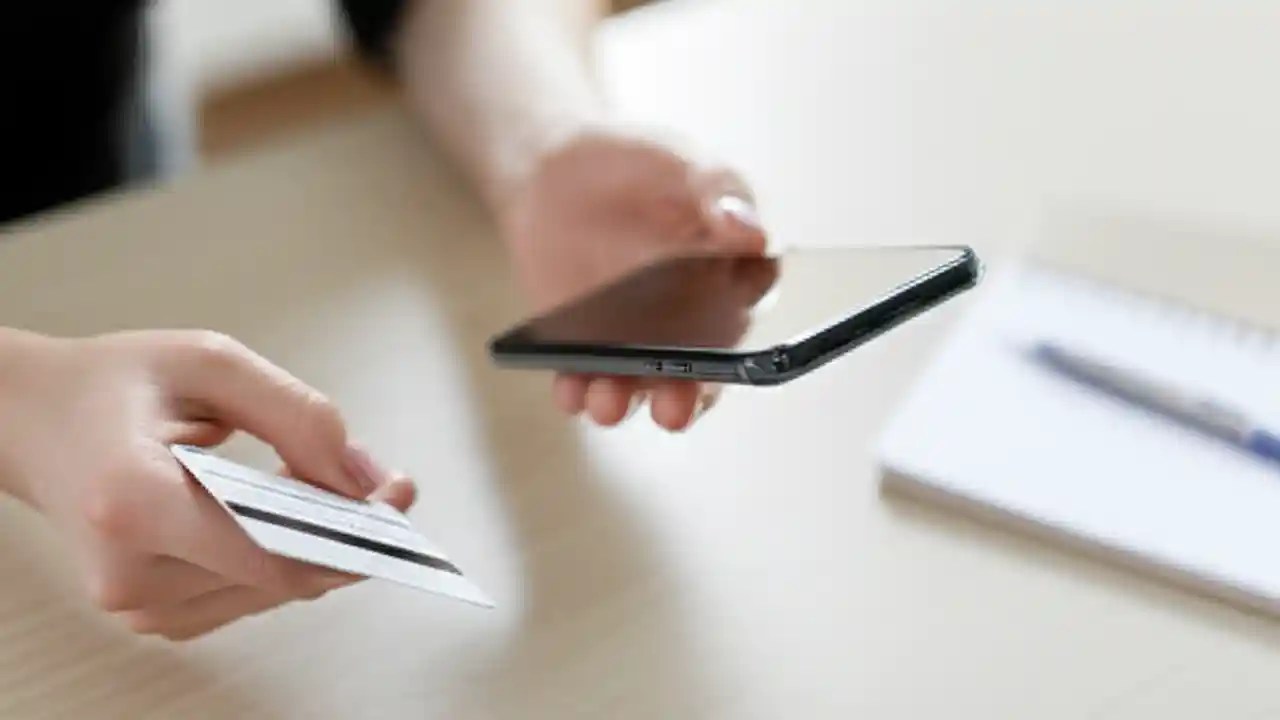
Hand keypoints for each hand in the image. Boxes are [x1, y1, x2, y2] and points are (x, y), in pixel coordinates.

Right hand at [0, 329, 413, 639]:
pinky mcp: (153, 613)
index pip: (268, 553)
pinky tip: (287, 510)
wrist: (36, 422)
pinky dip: (284, 555)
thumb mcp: (211, 363)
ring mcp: (136, 603)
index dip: (349, 531)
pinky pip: (250, 593)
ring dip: (318, 543)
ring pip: (274, 589)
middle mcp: (128, 570)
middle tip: (385, 481)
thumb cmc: (115, 386)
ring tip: (323, 483)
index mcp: (132, 501)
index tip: (397, 493)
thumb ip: (296, 415)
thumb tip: (360, 478)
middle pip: (281, 577)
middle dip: (347, 530)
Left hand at [502, 128, 767, 430]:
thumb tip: (750, 231)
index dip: (741, 357)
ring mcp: (636, 342)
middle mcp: (689, 326)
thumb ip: (718, 193)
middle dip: (684, 398)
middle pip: (695, 376)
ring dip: (626, 401)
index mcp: (730, 286)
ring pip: (638, 387)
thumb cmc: (639, 168)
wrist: (558, 170)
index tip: (727, 365)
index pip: (746, 329)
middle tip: (672, 407)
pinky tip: (570, 389)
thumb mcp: (684, 164)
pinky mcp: (585, 348)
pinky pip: (584, 379)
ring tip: (608, 400)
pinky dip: (577, 390)